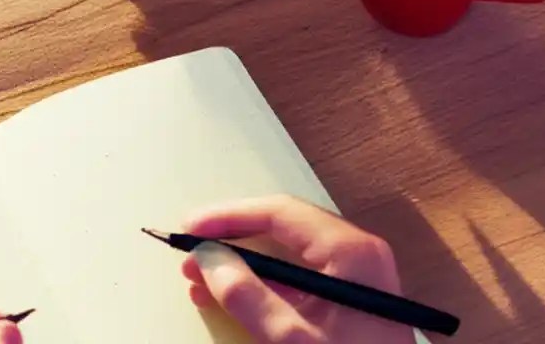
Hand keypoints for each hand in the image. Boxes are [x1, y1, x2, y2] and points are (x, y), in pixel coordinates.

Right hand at [181, 195, 410, 343]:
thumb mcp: (293, 340)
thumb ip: (248, 297)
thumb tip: (209, 259)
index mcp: (351, 251)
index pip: (280, 213)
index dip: (229, 216)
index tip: (190, 228)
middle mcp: (355, 253)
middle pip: (281, 228)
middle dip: (231, 240)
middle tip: (189, 254)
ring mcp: (353, 275)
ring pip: (284, 254)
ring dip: (240, 264)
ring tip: (198, 279)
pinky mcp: (347, 299)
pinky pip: (296, 278)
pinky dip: (260, 284)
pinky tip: (228, 297)